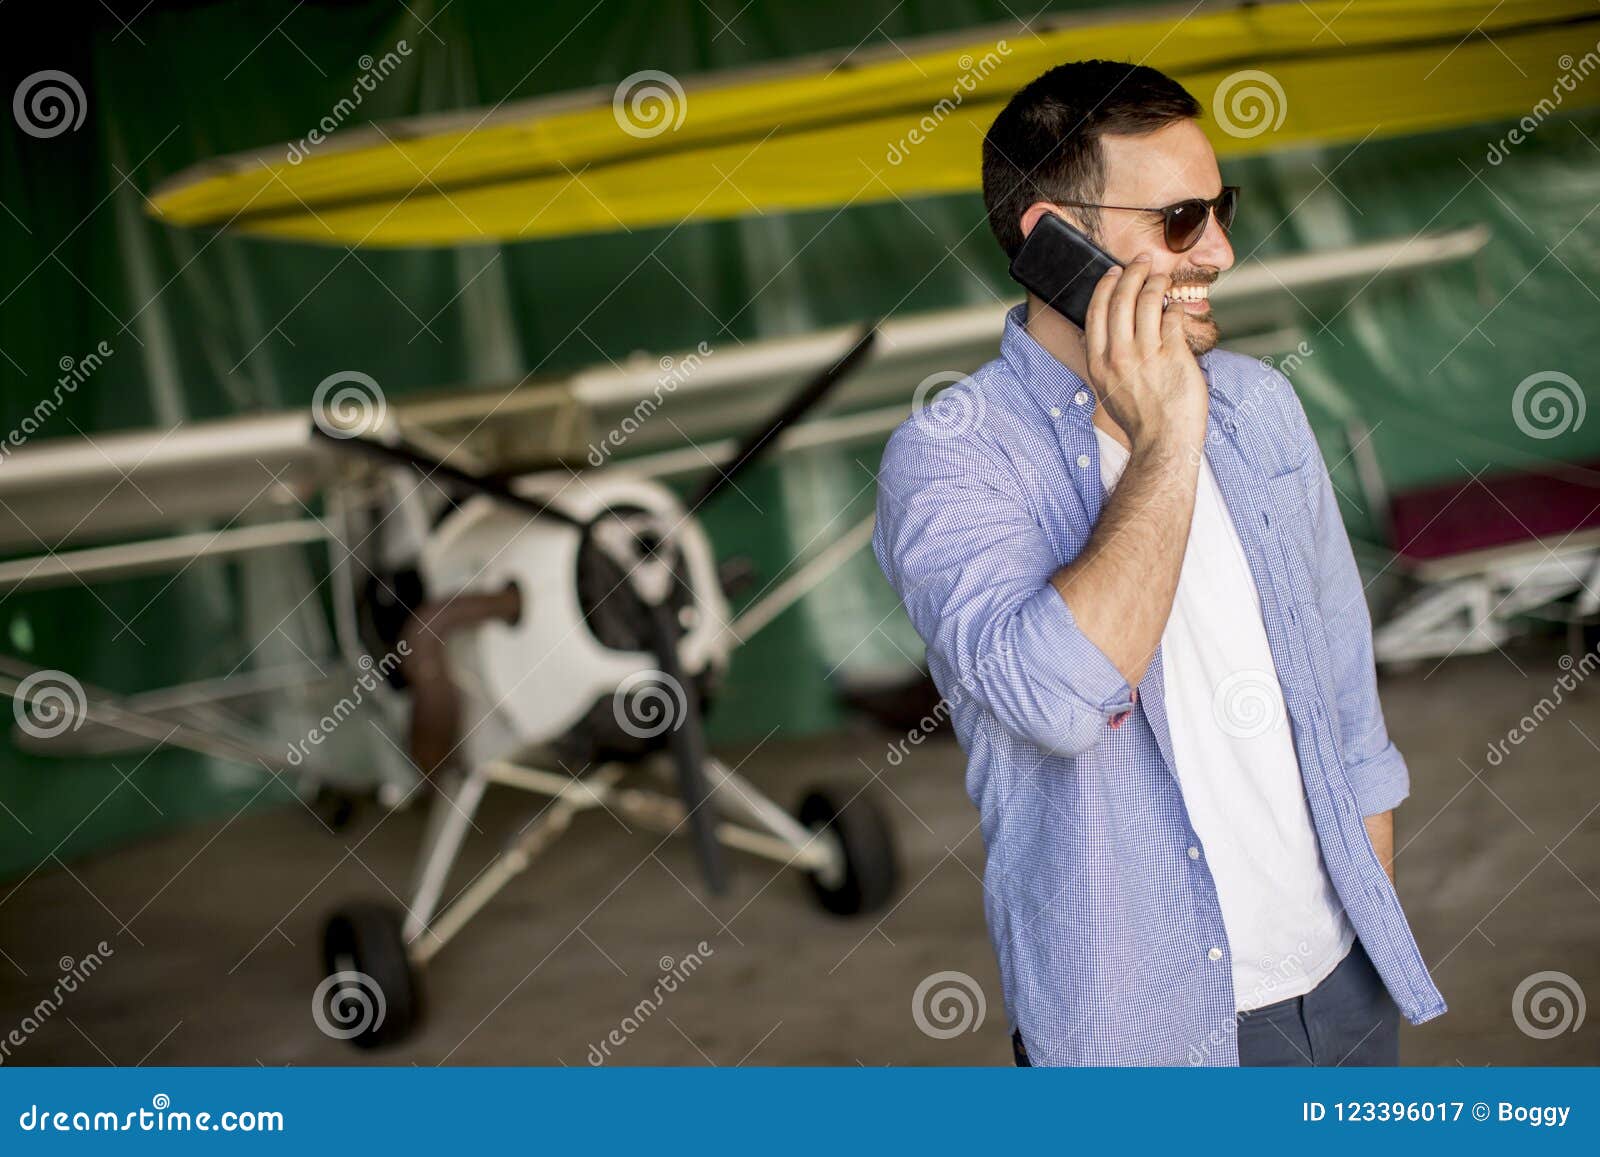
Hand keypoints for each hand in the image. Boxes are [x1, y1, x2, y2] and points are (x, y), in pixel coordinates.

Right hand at [1082, 255, 1207, 451]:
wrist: (1164, 442)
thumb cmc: (1140, 419)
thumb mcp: (1107, 389)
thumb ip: (1103, 360)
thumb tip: (1100, 334)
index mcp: (1099, 363)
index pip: (1097, 311)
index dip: (1106, 286)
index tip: (1113, 272)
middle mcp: (1119, 355)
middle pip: (1122, 299)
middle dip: (1132, 272)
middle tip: (1142, 261)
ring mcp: (1146, 354)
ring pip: (1149, 301)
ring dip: (1157, 282)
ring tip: (1163, 277)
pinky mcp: (1174, 355)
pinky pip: (1173, 317)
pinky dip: (1175, 307)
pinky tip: (1177, 308)